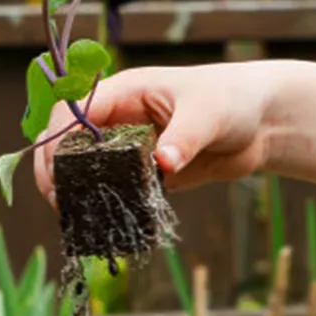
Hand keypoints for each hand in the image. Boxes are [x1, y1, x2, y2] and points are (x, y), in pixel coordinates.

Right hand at [34, 64, 276, 204]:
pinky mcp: (150, 171)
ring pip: (93, 166)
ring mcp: (133, 145)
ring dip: (81, 189)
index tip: (53, 172)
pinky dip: (112, 202)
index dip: (57, 140)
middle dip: (58, 169)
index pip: (74, 112)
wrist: (262, 123)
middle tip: (59, 204)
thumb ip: (184, 139)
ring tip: (76, 218)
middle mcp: (121, 117)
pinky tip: (108, 223)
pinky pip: (123, 186)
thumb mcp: (207, 115)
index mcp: (124, 92)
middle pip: (73, 141)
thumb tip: (163, 164)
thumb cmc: (231, 101)